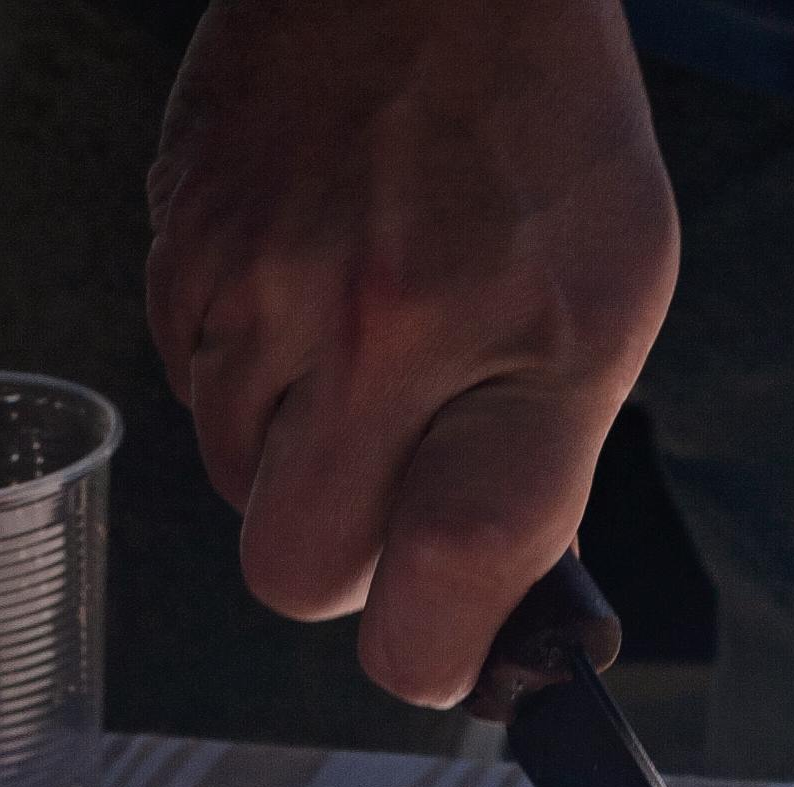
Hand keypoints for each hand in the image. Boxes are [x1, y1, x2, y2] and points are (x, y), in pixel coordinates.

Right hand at [144, 0, 675, 705]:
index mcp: (515, 343)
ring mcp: (258, 287)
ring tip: (360, 355)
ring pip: (238, 487)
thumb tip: (484, 613)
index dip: (436, 654)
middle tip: (394, 504)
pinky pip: (192, 389)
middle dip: (346, 571)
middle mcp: (375, 326)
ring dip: (295, 461)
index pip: (447, 580)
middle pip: (299, 575)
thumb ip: (548, 464)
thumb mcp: (613, 294)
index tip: (444, 654)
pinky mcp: (180, 249)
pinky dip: (248, 377)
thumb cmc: (540, 126)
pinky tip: (306, 295)